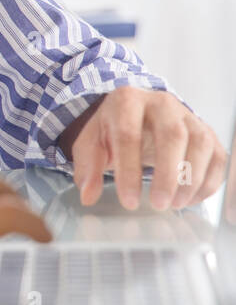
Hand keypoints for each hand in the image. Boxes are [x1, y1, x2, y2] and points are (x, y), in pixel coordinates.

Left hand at [58, 88, 227, 210]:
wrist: (138, 114)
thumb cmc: (113, 130)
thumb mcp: (91, 143)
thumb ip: (87, 167)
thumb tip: (87, 196)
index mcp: (126, 100)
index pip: (128, 135)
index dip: (129, 171)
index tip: (129, 201)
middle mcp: (162, 102)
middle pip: (172, 136)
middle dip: (167, 174)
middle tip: (158, 204)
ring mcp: (188, 115)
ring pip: (200, 144)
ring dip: (191, 179)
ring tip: (175, 204)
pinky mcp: (207, 131)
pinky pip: (217, 156)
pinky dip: (209, 181)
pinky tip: (191, 199)